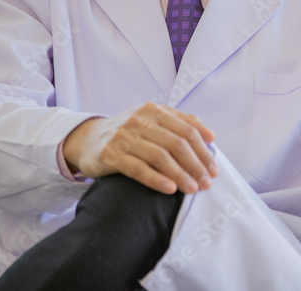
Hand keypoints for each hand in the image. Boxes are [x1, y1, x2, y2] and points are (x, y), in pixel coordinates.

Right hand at [62, 103, 218, 194]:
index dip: (203, 151)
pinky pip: (138, 169)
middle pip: (177, 144)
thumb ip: (180, 123)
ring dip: (180, 174)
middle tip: (206, 183)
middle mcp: (140, 120)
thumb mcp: (152, 120)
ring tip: (193, 189)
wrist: (87, 139)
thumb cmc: (129, 132)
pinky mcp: (109, 155)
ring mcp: (123, 136)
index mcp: (155, 110)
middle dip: (196, 165)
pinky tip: (170, 189)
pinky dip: (157, 179)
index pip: (187, 130)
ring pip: (160, 156)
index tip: (213, 170)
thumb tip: (210, 136)